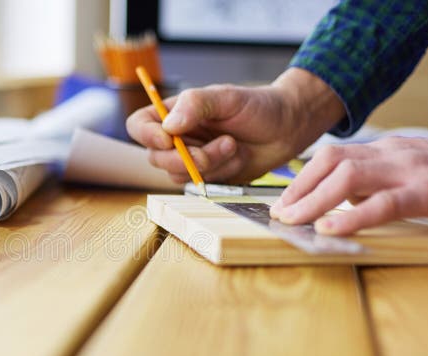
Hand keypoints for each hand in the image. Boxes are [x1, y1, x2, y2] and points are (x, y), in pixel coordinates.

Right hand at [126, 68, 344, 183]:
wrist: (287, 128)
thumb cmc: (258, 106)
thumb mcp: (227, 97)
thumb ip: (195, 104)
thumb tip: (168, 125)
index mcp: (174, 113)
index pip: (139, 125)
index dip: (147, 135)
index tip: (169, 139)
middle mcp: (177, 138)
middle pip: (156, 158)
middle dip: (188, 157)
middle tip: (223, 143)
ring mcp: (191, 159)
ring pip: (179, 175)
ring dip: (210, 164)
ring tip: (234, 145)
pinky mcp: (207, 177)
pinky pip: (200, 185)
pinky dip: (221, 172)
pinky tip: (238, 157)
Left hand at [270, 136, 427, 234]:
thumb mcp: (413, 169)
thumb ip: (378, 180)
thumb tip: (342, 201)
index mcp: (387, 150)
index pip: (331, 156)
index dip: (301, 178)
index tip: (282, 201)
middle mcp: (392, 154)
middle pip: (331, 162)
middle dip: (299, 188)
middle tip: (279, 214)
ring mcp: (411, 170)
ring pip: (349, 176)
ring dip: (314, 200)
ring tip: (293, 221)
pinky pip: (384, 203)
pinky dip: (352, 216)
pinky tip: (330, 229)